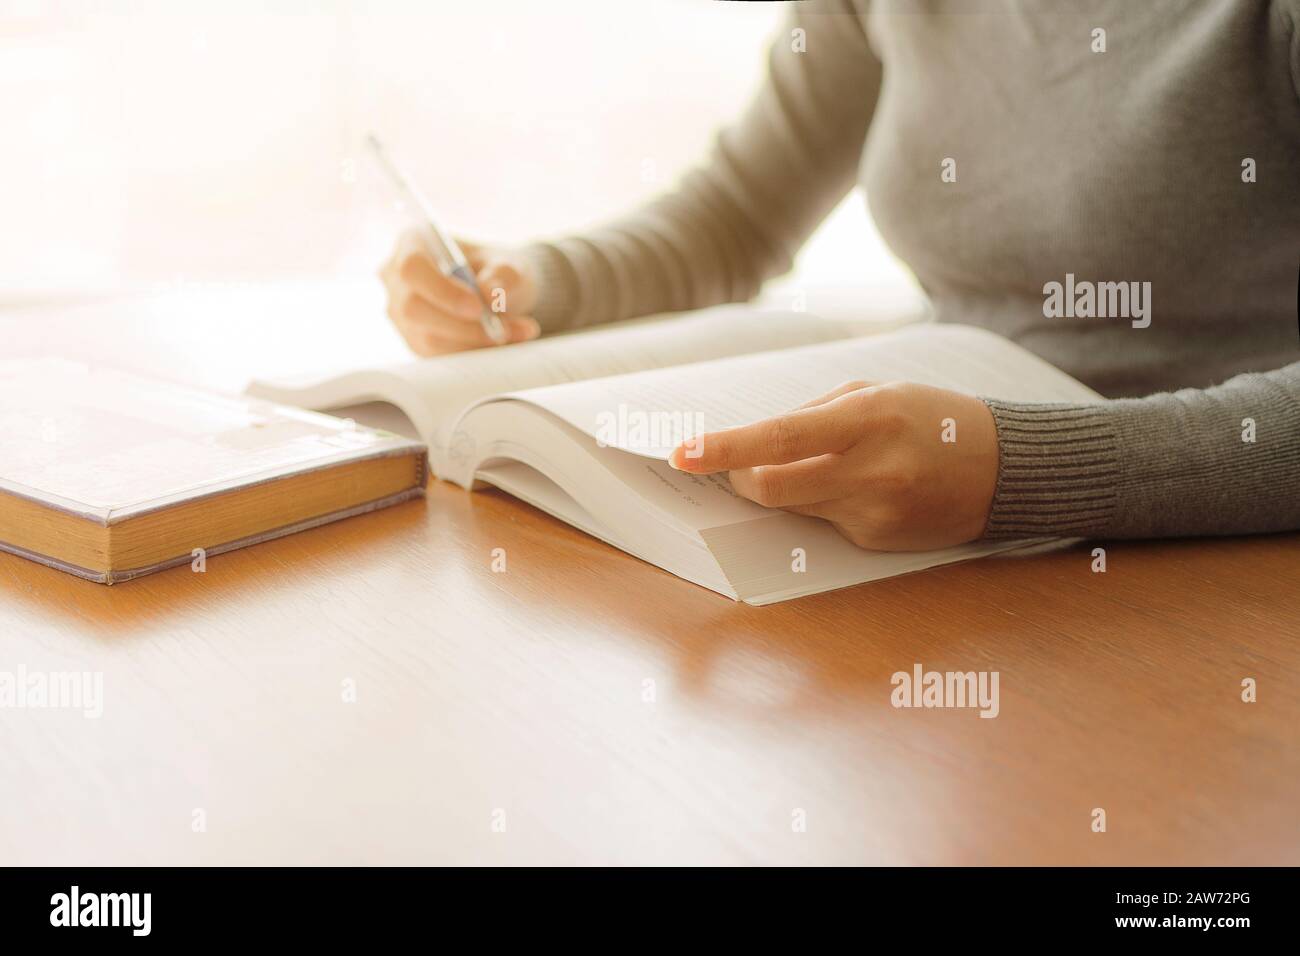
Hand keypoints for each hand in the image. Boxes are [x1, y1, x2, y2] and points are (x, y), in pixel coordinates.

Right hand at [380, 229, 540, 355]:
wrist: (497, 292)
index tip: (478, 307)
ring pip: (426, 338)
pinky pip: (437, 356)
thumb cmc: (496, 269)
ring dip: (473, 342)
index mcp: (412, 244)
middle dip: (461, 325)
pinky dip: (472, 353)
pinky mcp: (414, 341)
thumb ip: (503, 273)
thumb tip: (489, 293)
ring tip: (516, 334)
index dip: (442, 291)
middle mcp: (396, 279)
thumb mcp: (509, 263)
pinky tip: (501, 345)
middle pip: (413, 309)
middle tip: (503, 330)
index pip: (412, 269)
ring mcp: (400, 313)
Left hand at [668, 381, 999, 550]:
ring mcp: (874, 514)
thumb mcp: (878, 392)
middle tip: (737, 464)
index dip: (725, 449)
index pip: (779, 439)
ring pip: (793, 508)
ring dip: (785, 487)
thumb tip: (754, 441)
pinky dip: (825, 503)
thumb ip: (813, 413)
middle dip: (740, 477)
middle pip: (769, 488)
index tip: (683, 453)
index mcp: (868, 420)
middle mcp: (870, 472)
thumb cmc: (934, 418)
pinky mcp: (877, 541)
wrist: (1005, 469)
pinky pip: (825, 523)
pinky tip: (866, 488)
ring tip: (827, 464)